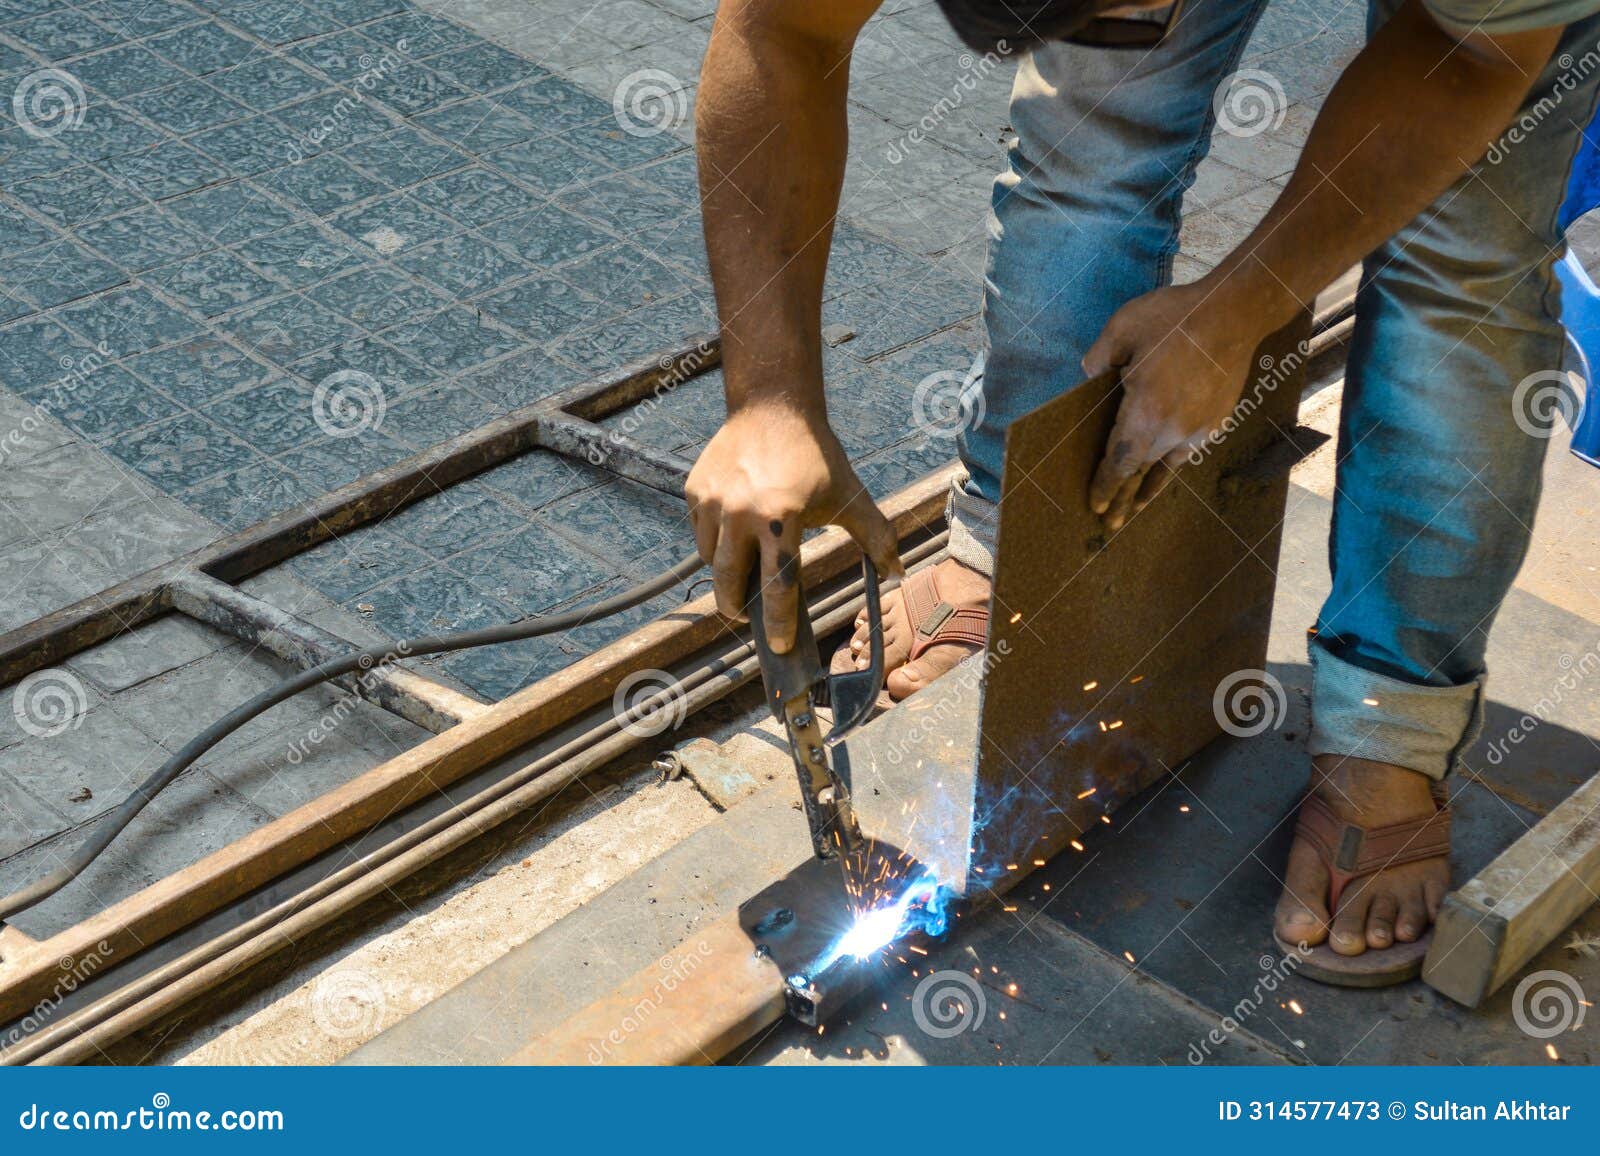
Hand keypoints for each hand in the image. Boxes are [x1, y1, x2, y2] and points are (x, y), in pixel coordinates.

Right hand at [686, 403, 902, 652]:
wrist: (773, 405)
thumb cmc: (816, 456)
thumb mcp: (850, 495)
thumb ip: (875, 536)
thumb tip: (897, 572)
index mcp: (782, 519)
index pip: (778, 585)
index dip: (778, 623)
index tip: (779, 647)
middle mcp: (741, 513)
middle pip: (730, 584)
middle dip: (737, 610)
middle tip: (747, 619)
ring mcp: (714, 502)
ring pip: (711, 560)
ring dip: (725, 575)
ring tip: (740, 575)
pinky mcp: (696, 491)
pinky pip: (701, 533)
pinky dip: (713, 543)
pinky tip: (732, 536)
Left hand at [1081, 280, 1267, 530]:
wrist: (1236, 312)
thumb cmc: (1176, 317)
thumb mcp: (1122, 329)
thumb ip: (1098, 358)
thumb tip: (1086, 376)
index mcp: (1144, 414)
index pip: (1118, 461)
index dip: (1105, 486)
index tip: (1094, 505)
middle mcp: (1171, 430)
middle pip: (1139, 472)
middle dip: (1122, 499)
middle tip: (1108, 523)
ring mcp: (1196, 428)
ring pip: (1165, 468)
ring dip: (1147, 491)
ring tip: (1135, 511)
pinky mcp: (1215, 420)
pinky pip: (1187, 451)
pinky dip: (1173, 467)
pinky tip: (1168, 472)